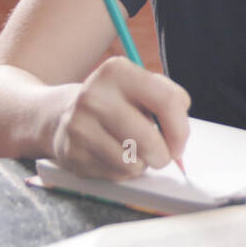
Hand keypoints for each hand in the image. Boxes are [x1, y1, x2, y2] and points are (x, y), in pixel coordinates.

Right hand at [51, 56, 191, 179]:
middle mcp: (94, 96)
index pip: (167, 101)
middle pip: (149, 140)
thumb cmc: (117, 102)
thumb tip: (179, 137)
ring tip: (134, 150)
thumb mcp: (142, 86)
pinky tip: (115, 156)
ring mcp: (79, 126)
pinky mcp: (72, 154)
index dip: (181, 129)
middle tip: (161, 154)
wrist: (64, 114)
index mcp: (117, 72)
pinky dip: (123, 171)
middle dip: (163, 155)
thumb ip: (170, 100)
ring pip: (133, 162)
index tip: (179, 142)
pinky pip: (115, 174)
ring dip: (142, 163)